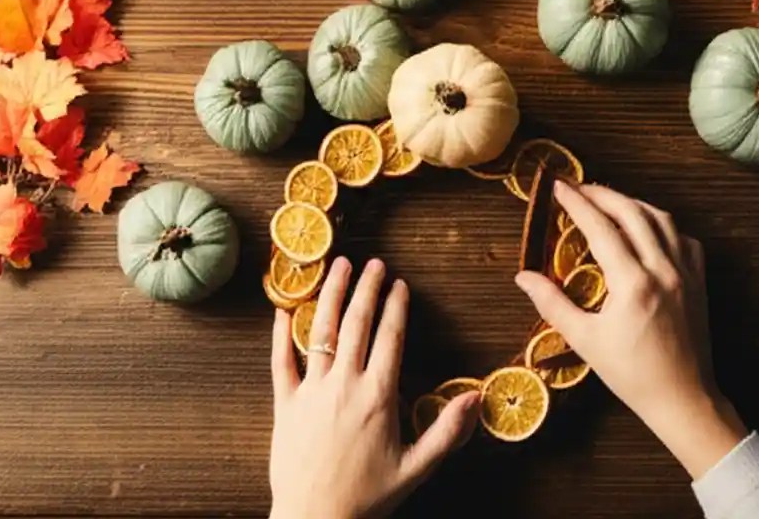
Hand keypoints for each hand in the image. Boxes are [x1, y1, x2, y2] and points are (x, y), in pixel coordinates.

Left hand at [270, 257, 479, 518]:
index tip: (400, 284)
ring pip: (321, 331)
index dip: (396, 307)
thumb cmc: (367, 498)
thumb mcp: (417, 467)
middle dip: (367, 288)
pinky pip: (281, 361)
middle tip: (373, 263)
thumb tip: (476, 398)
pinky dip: (281, 333)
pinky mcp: (284, 404)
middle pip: (357, 324)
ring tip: (338, 267)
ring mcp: (312, 392)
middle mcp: (345, 385)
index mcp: (379, 397)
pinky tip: (284, 309)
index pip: (390, 338)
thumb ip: (447, 431)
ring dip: (331, 295)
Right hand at [514, 182, 746, 478]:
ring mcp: (686, 272)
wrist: (683, 398)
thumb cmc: (631, 374)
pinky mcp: (700, 281)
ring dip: (632, 203)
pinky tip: (647, 229)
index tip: (558, 187)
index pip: (600, 227)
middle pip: (632, 212)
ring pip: (661, 219)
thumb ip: (553, 304)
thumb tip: (523, 276)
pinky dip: (662, 225)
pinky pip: (683, 238)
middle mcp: (663, 269)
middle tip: (578, 187)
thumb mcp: (585, 341)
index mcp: (633, 283)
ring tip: (608, 201)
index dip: (577, 203)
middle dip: (602, 194)